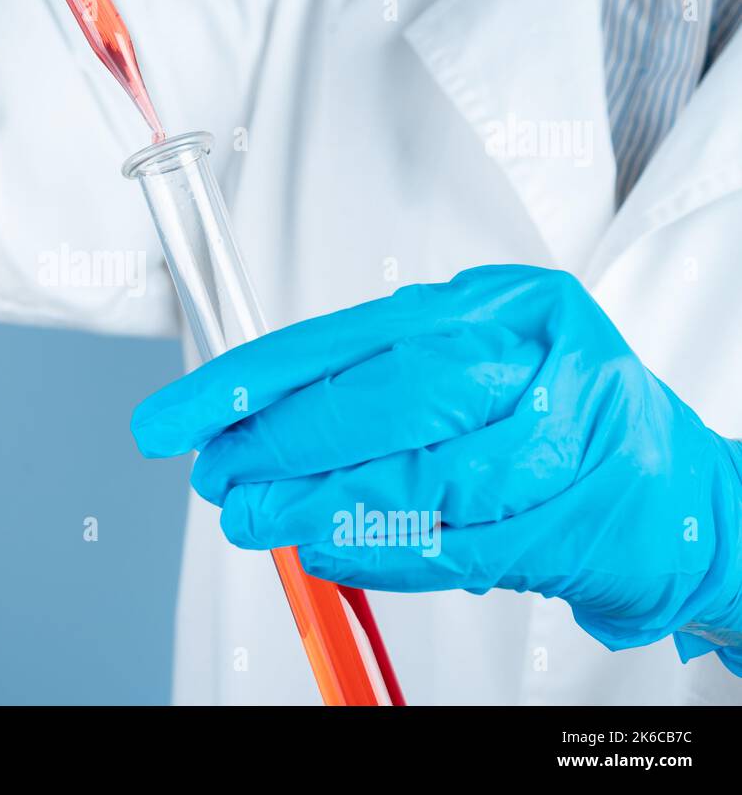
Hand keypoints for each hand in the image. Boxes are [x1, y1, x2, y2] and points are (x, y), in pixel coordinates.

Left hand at [132, 265, 741, 670]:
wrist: (682, 500)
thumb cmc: (556, 425)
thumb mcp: (468, 370)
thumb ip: (369, 388)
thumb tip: (248, 424)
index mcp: (496, 306)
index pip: (347, 338)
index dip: (250, 382)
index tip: (178, 416)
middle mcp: (532, 356)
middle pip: (379, 398)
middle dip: (277, 445)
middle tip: (217, 477)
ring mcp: (563, 437)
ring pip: (412, 477)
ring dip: (315, 507)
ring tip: (256, 519)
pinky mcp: (575, 521)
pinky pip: (453, 545)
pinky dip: (377, 553)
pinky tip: (326, 551)